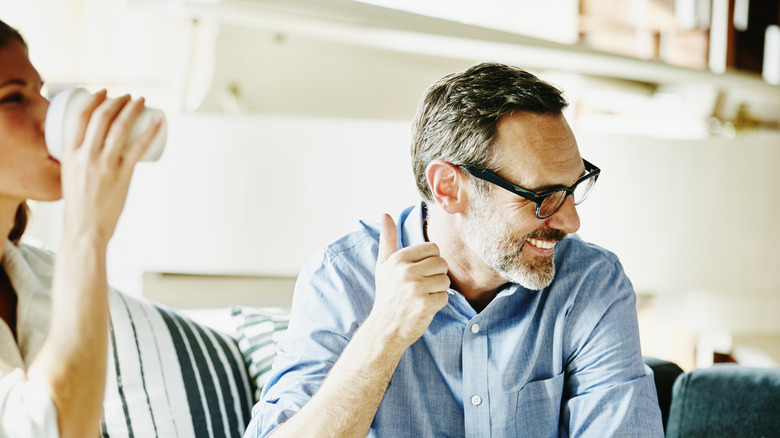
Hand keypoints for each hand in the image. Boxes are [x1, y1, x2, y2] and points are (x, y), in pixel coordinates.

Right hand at [59, 90, 160, 242]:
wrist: (85, 229)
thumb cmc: (80, 205)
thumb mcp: (70, 175)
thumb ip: (80, 160)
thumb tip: (95, 147)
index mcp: (69, 153)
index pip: (79, 117)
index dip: (93, 99)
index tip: (104, 92)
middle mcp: (85, 155)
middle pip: (102, 117)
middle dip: (117, 100)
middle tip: (127, 96)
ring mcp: (105, 165)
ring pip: (120, 128)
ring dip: (133, 109)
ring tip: (141, 101)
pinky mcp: (122, 175)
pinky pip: (139, 148)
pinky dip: (150, 132)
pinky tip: (158, 121)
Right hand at [369, 214, 449, 348]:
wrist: (384, 328)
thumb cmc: (387, 295)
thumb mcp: (384, 265)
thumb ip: (387, 239)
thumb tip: (385, 214)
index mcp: (399, 259)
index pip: (433, 248)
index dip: (429, 261)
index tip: (418, 273)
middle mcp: (406, 271)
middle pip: (442, 263)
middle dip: (435, 276)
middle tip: (420, 287)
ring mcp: (416, 288)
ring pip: (445, 280)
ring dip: (437, 290)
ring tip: (421, 297)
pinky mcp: (425, 304)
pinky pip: (445, 297)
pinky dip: (438, 304)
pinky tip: (424, 307)